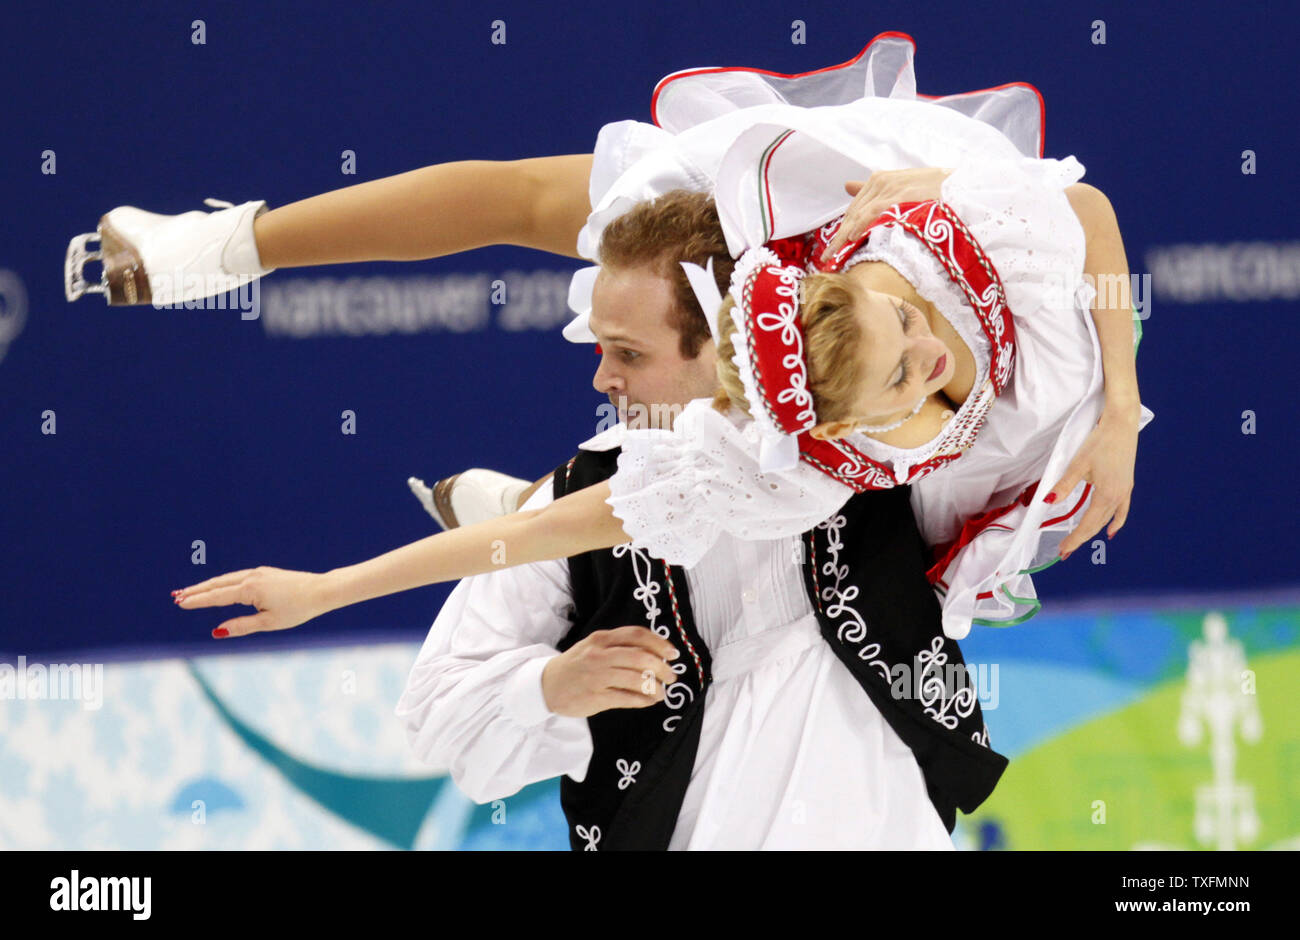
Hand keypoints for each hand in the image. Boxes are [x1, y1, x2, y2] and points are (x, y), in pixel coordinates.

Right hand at [173, 566, 333, 637]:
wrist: (321, 590)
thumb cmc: (298, 609)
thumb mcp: (269, 622)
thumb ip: (242, 626)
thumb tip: (218, 632)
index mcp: (250, 590)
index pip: (217, 596)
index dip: (198, 600)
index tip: (180, 603)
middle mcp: (251, 577)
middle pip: (217, 584)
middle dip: (196, 591)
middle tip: (176, 597)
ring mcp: (258, 573)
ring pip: (226, 579)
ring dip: (208, 586)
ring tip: (190, 592)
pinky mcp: (265, 573)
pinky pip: (237, 577)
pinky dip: (223, 582)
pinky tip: (217, 587)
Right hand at [541, 626, 680, 717]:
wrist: (546, 685)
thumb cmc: (576, 664)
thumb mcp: (593, 646)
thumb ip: (619, 646)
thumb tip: (654, 653)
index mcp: (601, 639)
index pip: (636, 635)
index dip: (659, 643)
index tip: (672, 653)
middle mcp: (599, 655)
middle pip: (641, 658)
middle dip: (662, 668)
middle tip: (671, 676)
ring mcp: (597, 676)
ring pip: (636, 680)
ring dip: (655, 687)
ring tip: (661, 692)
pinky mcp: (595, 697)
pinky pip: (627, 698)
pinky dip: (643, 701)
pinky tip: (649, 701)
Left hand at [820, 168, 952, 261]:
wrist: (966, 189)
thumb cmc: (939, 191)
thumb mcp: (906, 189)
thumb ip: (876, 192)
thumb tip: (847, 186)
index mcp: (881, 180)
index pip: (855, 209)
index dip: (842, 231)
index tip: (832, 251)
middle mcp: (881, 182)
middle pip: (852, 214)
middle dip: (838, 239)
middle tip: (827, 260)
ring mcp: (889, 188)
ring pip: (858, 216)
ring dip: (843, 239)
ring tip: (834, 259)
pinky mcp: (898, 196)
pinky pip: (872, 215)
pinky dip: (859, 229)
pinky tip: (851, 243)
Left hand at [1045, 404, 1139, 557]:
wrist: (1122, 424)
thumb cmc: (1099, 442)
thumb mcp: (1078, 464)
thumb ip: (1064, 485)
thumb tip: (1048, 502)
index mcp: (1106, 495)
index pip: (1087, 525)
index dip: (1074, 539)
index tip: (1062, 551)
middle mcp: (1118, 497)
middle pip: (1097, 525)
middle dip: (1080, 539)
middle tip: (1065, 551)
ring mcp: (1125, 491)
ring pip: (1108, 518)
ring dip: (1093, 531)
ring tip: (1079, 541)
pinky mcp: (1126, 484)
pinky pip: (1122, 510)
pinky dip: (1116, 522)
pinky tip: (1111, 531)